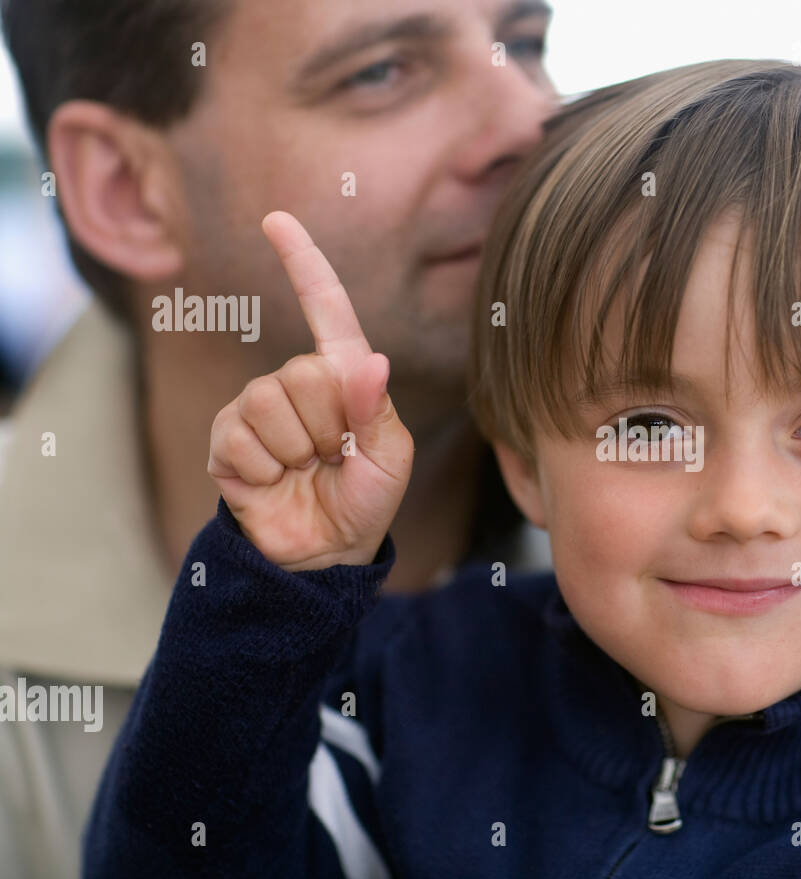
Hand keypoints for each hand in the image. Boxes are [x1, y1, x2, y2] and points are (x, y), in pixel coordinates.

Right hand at [207, 211, 413, 569]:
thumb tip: (371, 363)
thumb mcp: (390, 458)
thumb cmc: (365, 499)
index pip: (325, 309)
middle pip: (305, 373)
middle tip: (334, 458)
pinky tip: (274, 483)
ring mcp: (256, 409)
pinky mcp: (226, 442)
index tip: (277, 220)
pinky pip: (242, 439)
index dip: (303, 264)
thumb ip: (378, 411)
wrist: (327, 553)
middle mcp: (295, 382)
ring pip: (270, 403)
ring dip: (298, 450)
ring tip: (306, 471)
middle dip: (328, 427)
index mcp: (342, 376)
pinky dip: (267, 471)